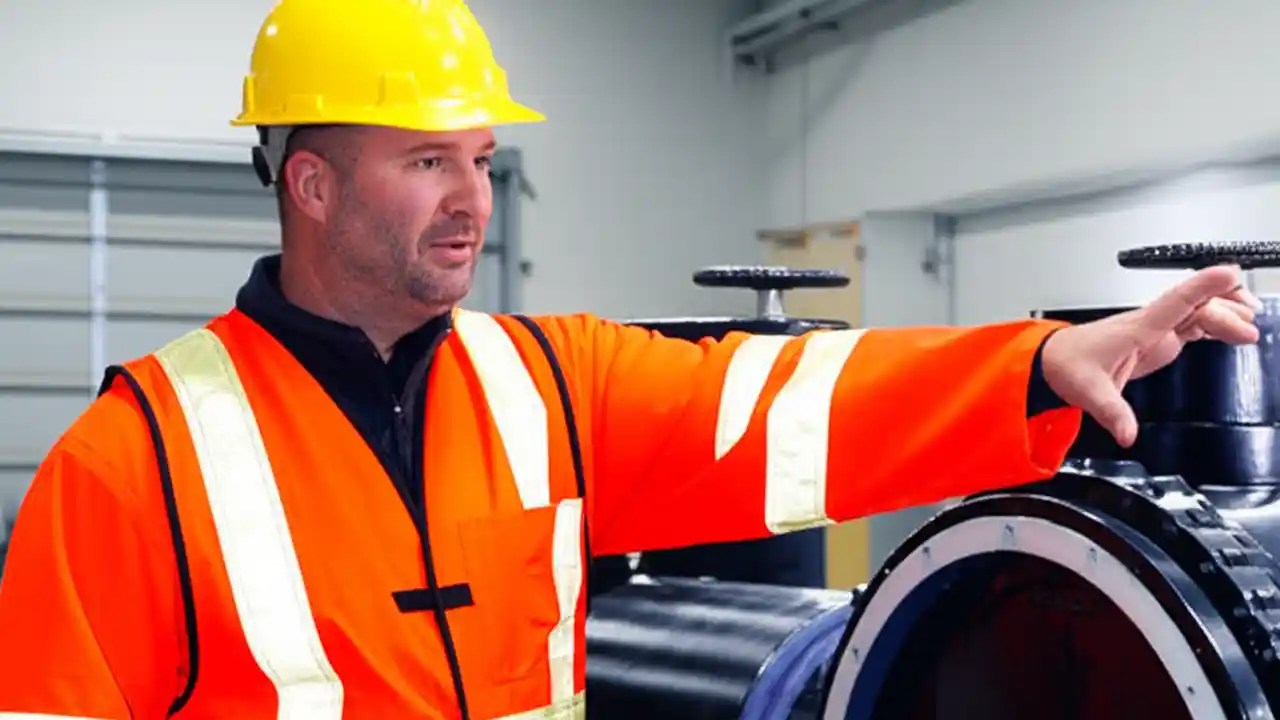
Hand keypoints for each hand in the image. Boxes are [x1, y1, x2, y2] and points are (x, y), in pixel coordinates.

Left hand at [1040, 264, 1261, 446]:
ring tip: (1251, 320)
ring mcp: (1154, 329)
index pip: (1175, 301)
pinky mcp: (1156, 338)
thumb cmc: (1067, 366)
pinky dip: (1214, 322)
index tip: (1229, 274)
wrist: (1051, 360)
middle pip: (1195, 307)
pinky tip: (1231, 326)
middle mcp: (1148, 324)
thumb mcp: (1089, 392)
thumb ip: (1111, 413)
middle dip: (1225, 312)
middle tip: (1249, 329)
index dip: (1203, 287)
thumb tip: (1127, 435)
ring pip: (1196, 310)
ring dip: (1225, 311)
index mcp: (1136, 330)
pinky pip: (1190, 321)